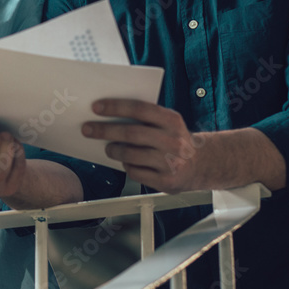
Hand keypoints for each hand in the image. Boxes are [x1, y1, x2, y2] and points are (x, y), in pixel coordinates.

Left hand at [82, 99, 201, 192]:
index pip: (139, 109)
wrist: (202, 164)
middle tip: (87, 129)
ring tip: (108, 147)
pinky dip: (127, 166)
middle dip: (104, 130)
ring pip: (130, 155)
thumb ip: (145, 117)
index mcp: (172, 120)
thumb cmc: (174, 138)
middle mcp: (173, 141)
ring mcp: (170, 163)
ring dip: (113, 150)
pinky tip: (127, 162)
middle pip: (131, 133)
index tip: (96, 107)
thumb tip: (108, 112)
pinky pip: (135, 173)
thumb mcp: (167, 122)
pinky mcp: (166, 181)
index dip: (116, 107)